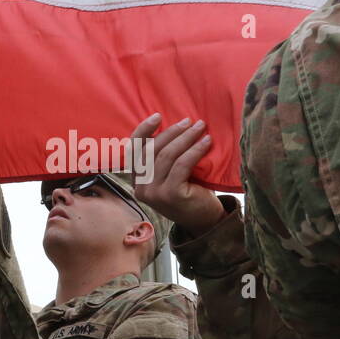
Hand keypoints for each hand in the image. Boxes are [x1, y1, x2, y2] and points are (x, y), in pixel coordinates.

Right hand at [130, 113, 226, 237]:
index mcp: (138, 182)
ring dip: (185, 138)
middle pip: (152, 150)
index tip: (158, 116)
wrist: (205, 222)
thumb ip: (163, 158)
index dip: (143, 131)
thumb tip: (172, 126)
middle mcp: (142, 189)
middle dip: (171, 132)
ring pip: (167, 155)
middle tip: (189, 121)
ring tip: (200, 128)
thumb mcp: (171, 175)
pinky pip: (181, 164)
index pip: (133, 151)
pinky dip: (195, 150)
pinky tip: (206, 142)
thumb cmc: (190, 193)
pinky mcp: (171, 194)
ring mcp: (155, 193)